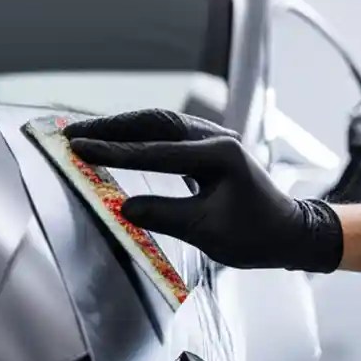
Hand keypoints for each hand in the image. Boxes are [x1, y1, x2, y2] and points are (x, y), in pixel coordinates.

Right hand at [62, 108, 342, 271]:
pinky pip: (166, 133)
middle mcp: (216, 138)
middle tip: (72, 132)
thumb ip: (163, 215)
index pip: (155, 151)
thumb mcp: (207, 233)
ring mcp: (213, 138)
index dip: (114, 151)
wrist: (289, 233)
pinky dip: (138, 133)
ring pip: (159, 123)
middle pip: (154, 123)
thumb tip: (122, 207)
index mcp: (219, 155)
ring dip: (122, 126)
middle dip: (111, 127)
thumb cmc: (254, 237)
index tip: (79, 149)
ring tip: (85, 132)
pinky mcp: (207, 147)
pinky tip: (116, 137)